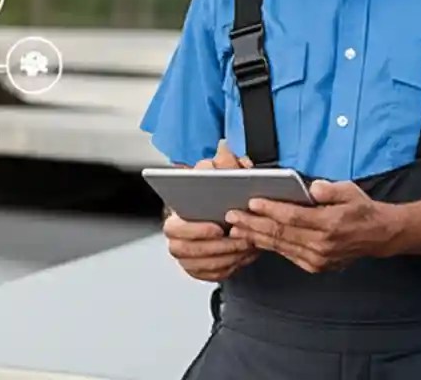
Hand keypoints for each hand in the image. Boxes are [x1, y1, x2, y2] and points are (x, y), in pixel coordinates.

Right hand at [163, 140, 257, 281]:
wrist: (229, 214)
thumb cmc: (225, 194)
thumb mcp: (228, 177)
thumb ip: (226, 164)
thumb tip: (223, 147)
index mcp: (176, 212)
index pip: (173, 226)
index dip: (194, 230)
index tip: (218, 228)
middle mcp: (176, 235)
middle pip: (185, 250)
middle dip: (216, 247)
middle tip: (239, 239)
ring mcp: (185, 254)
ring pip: (199, 264)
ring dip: (226, 256)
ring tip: (247, 245)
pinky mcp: (197, 267)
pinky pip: (209, 274)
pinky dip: (229, 266)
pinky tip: (243, 255)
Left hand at [226, 180, 401, 273]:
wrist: (378, 235)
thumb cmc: (361, 210)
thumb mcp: (350, 191)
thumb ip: (330, 189)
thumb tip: (313, 188)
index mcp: (330, 223)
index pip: (293, 217)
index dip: (270, 210)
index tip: (252, 201)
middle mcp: (322, 244)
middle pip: (280, 234)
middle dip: (253, 224)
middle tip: (232, 216)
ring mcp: (318, 258)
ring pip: (280, 246)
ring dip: (255, 237)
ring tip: (236, 228)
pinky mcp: (315, 266)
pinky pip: (287, 254)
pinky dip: (269, 246)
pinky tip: (255, 239)